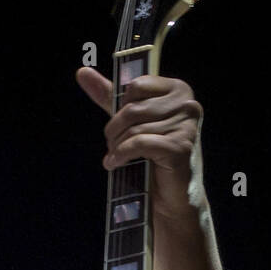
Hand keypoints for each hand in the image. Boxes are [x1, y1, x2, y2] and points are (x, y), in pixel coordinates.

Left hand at [76, 66, 204, 219]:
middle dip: (115, 130)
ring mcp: (186, 126)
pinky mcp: (180, 148)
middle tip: (111, 146)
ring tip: (114, 158)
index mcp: (179, 89)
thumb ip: (111, 96)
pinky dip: (121, 155)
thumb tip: (82, 72)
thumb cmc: (153, 157)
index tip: (117, 126)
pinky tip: (115, 164)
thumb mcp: (131, 121)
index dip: (120, 107)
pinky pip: (138, 144)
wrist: (172, 197)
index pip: (136, 85)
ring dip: (116, 146)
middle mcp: (188, 104)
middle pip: (133, 108)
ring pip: (133, 128)